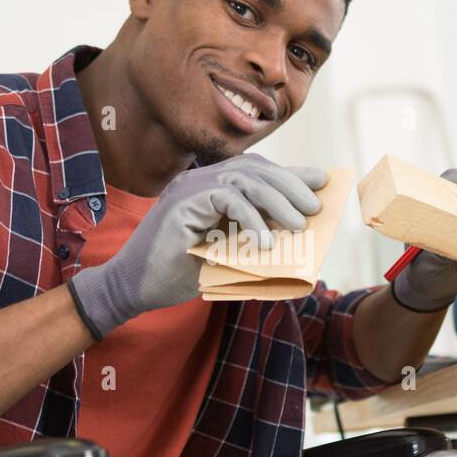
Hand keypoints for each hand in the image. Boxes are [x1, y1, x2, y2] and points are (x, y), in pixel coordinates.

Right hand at [69, 154, 326, 337]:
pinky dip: (250, 219)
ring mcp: (189, 187)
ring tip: (298, 225)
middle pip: (255, 169)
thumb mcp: (225, 252)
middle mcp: (200, 179)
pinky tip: (265, 242)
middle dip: (291, 185)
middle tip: (315, 207)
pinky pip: (227, 199)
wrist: (135, 288)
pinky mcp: (183, 202)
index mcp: (210, 186)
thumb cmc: (178, 274)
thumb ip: (251, 237)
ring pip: (245, 180)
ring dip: (277, 201)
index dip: (290, 174)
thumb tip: (295, 237)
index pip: (256, 170)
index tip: (320, 183)